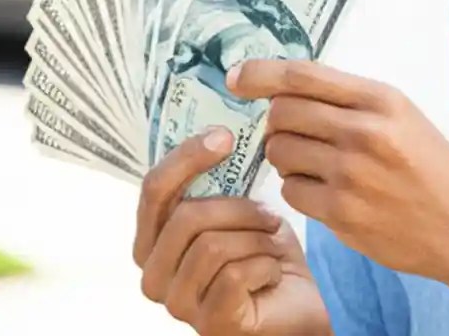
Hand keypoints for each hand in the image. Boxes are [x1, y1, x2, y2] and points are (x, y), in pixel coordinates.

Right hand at [133, 128, 330, 335]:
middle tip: (268, 212)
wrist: (298, 307)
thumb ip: (214, 184)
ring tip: (271, 245)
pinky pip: (235, 274)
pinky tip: (273, 273)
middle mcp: (153, 275)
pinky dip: (266, 266)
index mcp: (151, 242)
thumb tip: (220, 131)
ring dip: (256, 239)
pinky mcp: (210, 322)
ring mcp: (178, 303)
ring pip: (213, 245)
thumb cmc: (263, 257)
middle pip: (185, 217)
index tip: (223, 136)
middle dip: (237, 208)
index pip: (153, 190)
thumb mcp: (236, 212)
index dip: (186, 158)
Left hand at [229, 59, 448, 281]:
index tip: (236, 78)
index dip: (260, 74)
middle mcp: (364, 131)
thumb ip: (349, 99)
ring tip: (315, 166)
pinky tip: (325, 193)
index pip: (301, 75)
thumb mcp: (402, 117)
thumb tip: (284, 88)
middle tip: (294, 136)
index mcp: (380, 100)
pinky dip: (298, 190)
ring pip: (280, 152)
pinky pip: (291, 191)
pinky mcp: (342, 212)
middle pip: (281, 113)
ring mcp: (351, 173)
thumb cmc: (431, 169)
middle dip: (277, 125)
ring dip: (285, 158)